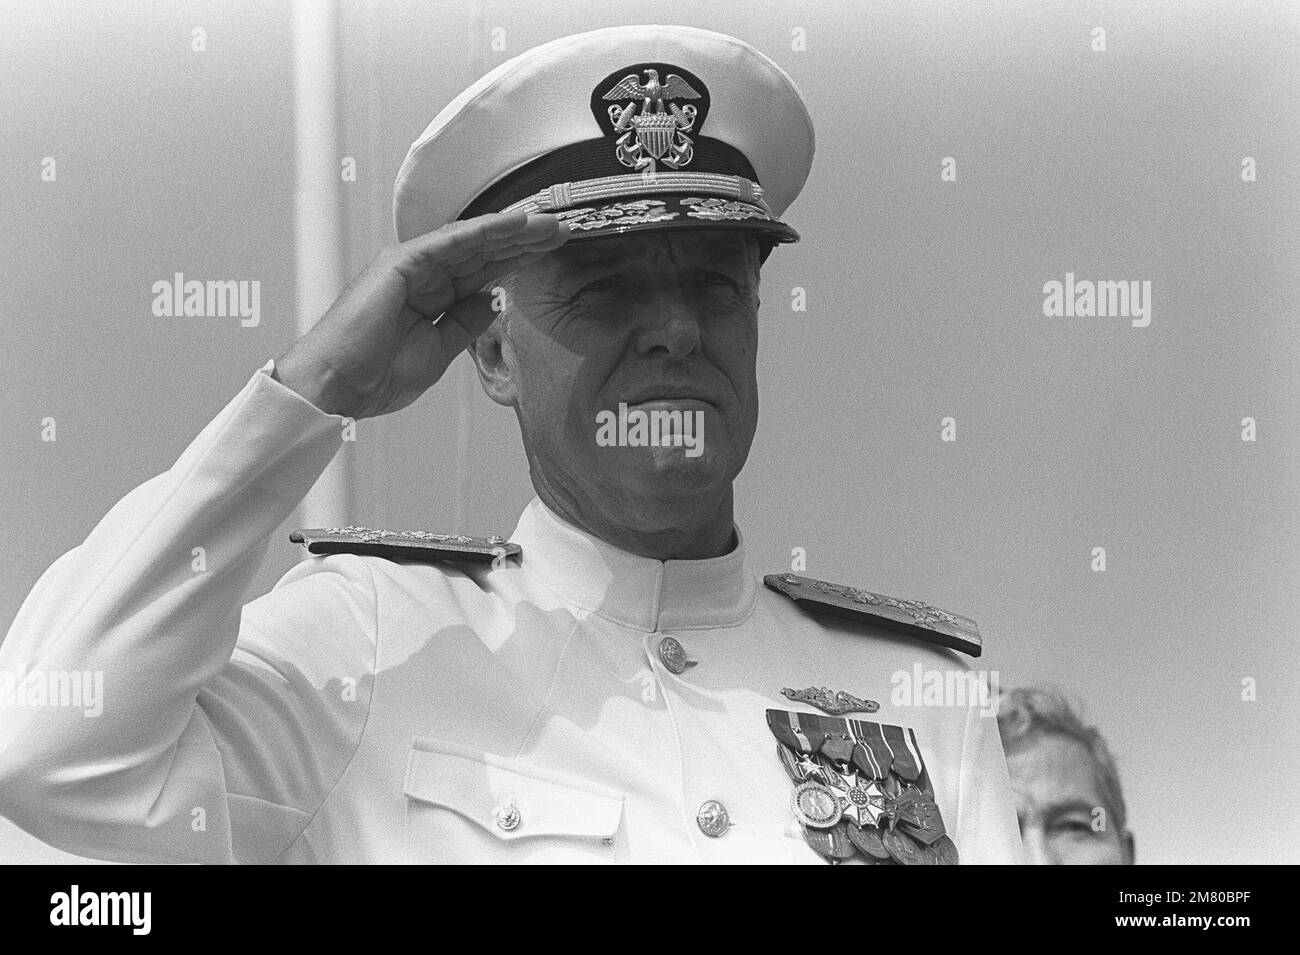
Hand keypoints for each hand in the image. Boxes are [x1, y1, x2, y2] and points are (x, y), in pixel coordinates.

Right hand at [274, 211, 569, 418]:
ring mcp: (412, 264)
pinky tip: (514, 224)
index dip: (519, 260)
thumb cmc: (374, 376)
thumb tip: (493, 300)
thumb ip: (465, 324)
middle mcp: (423, 274)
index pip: (484, 271)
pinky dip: (485, 230)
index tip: (552, 253)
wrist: (336, 387)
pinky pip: (451, 241)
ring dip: (513, 230)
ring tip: (549, 223)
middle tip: (563, 229)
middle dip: (525, 240)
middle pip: (484, 251)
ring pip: (473, 240)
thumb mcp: (438, 351)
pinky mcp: (402, 262)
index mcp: (432, 297)